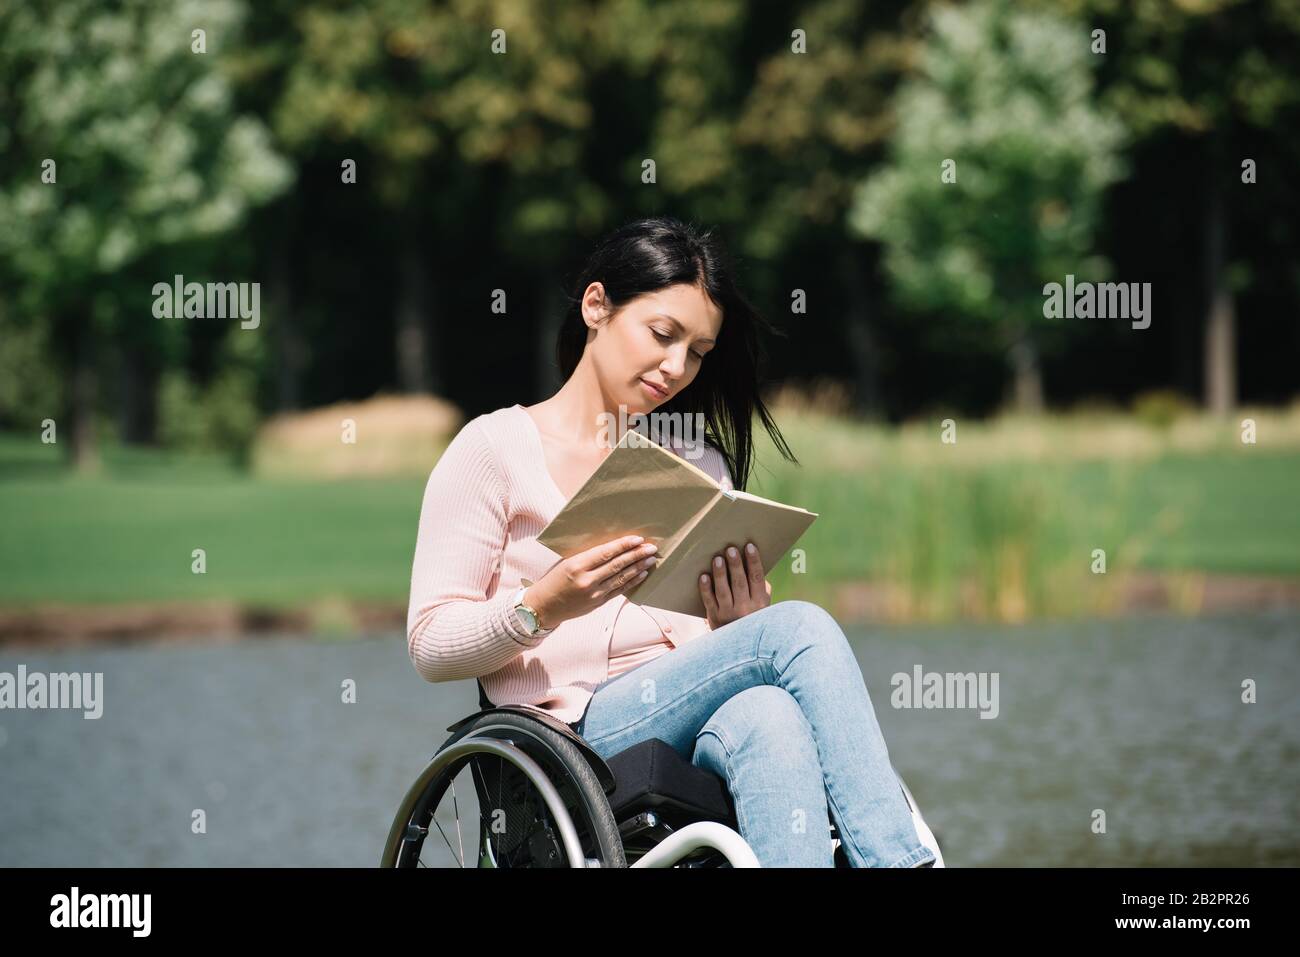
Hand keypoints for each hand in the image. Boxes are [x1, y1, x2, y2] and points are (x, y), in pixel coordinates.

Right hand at [525, 535, 658, 629]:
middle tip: (651, 547)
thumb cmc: (554, 579)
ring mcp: (593, 594)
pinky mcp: (598, 603)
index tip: (637, 538)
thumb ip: (588, 556)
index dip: (623, 545)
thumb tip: (613, 547)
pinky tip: (642, 574)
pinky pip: (619, 590)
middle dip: (636, 555)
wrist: (543, 607)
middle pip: (617, 565)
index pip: (605, 553)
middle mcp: (586, 580)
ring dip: (638, 567)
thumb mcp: (566, 562)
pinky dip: (632, 581)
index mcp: (576, 565)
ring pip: (621, 578)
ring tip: (651, 559)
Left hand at [699, 541, 771, 628]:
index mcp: (760, 603)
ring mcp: (729, 614)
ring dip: (720, 573)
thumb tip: (757, 568)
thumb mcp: (763, 607)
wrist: (741, 646)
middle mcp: (745, 609)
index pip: (757, 578)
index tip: (750, 546)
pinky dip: (706, 589)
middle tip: (730, 549)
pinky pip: (709, 601)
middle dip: (736, 565)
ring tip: (717, 558)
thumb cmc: (752, 619)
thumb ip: (762, 589)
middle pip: (740, 583)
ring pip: (724, 591)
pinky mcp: (715, 618)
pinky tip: (704, 576)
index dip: (754, 561)